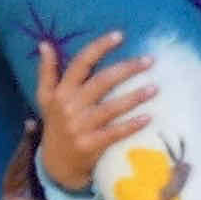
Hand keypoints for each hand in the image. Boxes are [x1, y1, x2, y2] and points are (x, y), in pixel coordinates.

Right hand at [33, 35, 153, 194]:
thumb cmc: (56, 124)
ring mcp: (80, 127)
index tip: (120, 35)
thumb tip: (45, 44)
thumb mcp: (45, 98)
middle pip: (102, 81)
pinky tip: (148, 118)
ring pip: (111, 107)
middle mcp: (70, 106)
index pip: (80, 63)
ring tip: (155, 88)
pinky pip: (115, 133)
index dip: (99, 47)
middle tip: (149, 60)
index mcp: (61, 91)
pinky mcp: (91, 145)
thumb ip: (47, 71)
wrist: (55, 164)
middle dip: (127, 69)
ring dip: (135, 97)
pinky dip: (131, 125)